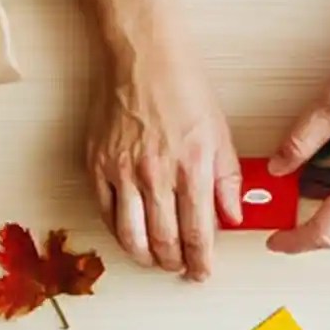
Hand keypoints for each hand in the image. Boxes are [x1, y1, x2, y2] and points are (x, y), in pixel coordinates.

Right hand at [86, 43, 241, 280]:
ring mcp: (122, 171)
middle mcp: (156, 174)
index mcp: (191, 168)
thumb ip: (227, 180)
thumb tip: (232, 216)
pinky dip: (118, 233)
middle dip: (175, 263)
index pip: (198, 233)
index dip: (201, 261)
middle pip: (164, 241)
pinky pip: (106, 213)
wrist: (142, 57)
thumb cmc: (182, 88)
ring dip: (145, 257)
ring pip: (131, 236)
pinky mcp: (97, 165)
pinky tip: (130, 236)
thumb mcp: (220, 134)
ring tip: (155, 259)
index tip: (202, 272)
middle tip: (180, 268)